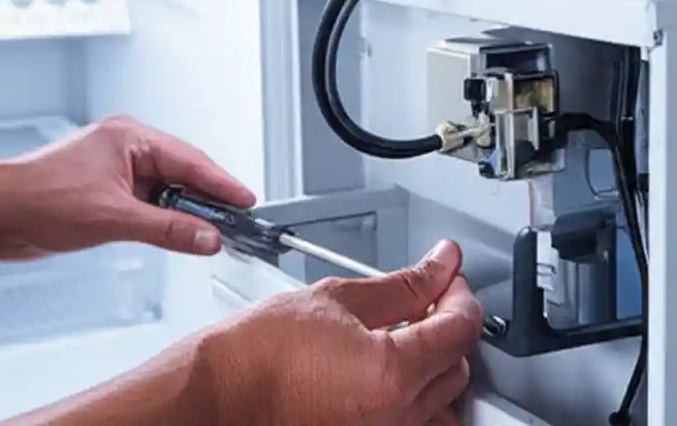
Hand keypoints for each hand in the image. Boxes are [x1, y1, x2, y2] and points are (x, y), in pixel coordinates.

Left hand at [0, 114, 254, 259]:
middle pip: (183, 173)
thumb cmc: (36, 200)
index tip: (246, 201)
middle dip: (209, 199)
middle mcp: (125, 147)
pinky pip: (149, 201)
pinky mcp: (106, 190)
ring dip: (186, 211)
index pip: (191, 161)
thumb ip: (168, 229)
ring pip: (167, 189)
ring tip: (210, 231)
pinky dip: (166, 217)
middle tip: (235, 221)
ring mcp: (116, 168)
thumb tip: (207, 237)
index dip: (223, 184)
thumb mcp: (113, 218)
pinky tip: (177, 232)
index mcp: (130, 137)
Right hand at [3, 240, 485, 425]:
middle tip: (423, 301)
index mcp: (394, 375)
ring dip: (434, 366)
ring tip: (404, 339)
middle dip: (447, 326)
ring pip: (442, 401)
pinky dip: (415, 400)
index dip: (459, 293)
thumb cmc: (256, 356)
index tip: (449, 277)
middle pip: (458, 365)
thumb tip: (441, 265)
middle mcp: (396, 418)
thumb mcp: (338, 300)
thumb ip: (404, 284)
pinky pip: (416, 425)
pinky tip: (389, 373)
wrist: (214, 397)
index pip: (462, 328)